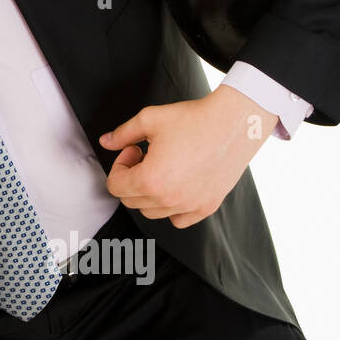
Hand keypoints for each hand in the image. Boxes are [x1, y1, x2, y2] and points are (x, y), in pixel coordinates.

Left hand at [97, 85, 278, 227]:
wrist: (234, 123)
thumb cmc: (194, 120)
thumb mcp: (149, 119)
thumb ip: (123, 133)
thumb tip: (106, 142)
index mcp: (151, 180)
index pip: (115, 186)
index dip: (119, 165)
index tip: (133, 150)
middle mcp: (169, 199)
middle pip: (131, 200)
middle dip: (131, 177)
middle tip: (145, 155)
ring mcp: (190, 206)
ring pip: (152, 212)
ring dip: (149, 192)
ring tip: (162, 167)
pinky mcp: (206, 207)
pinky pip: (178, 219)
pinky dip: (172, 207)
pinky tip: (177, 184)